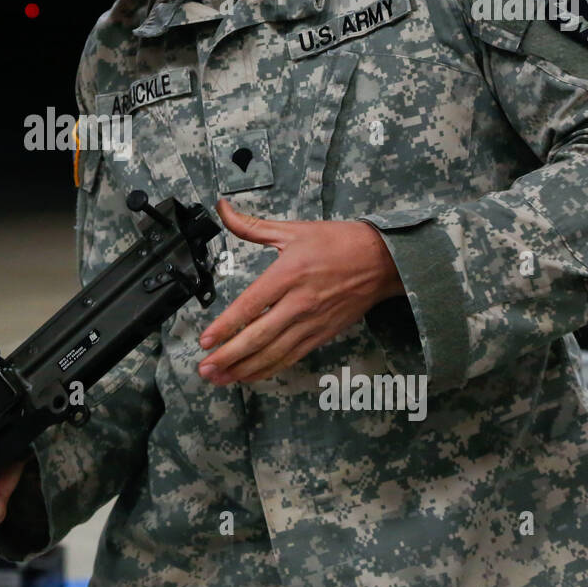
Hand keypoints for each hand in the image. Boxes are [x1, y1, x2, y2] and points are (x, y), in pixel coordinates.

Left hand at [197, 198, 403, 384]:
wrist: (382, 261)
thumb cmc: (338, 242)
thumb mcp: (293, 230)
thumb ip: (252, 226)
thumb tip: (222, 209)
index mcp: (288, 274)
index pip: (251, 305)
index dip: (227, 326)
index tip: (206, 340)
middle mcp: (299, 302)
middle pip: (259, 336)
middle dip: (229, 356)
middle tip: (205, 368)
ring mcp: (312, 322)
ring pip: (274, 353)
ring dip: (244, 369)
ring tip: (219, 378)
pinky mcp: (322, 334)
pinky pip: (292, 357)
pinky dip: (269, 369)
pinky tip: (249, 375)